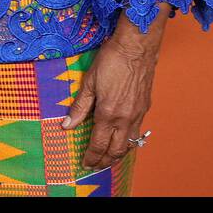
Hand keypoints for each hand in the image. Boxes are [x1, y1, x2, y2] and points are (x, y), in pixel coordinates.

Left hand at [62, 11, 166, 170]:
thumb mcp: (89, 82)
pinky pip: (137, 131)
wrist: (136, 47)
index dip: (91, 156)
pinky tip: (123, 138)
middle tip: (96, 166)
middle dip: (105, 161)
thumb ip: (79, 107)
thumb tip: (67, 125)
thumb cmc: (111, 60)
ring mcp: (137, 114)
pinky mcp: (145, 107)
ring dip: (118, 154)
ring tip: (108, 158)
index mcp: (108, 113)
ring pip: (129, 143)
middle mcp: (125, 118)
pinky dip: (129, 140)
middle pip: (116, 150)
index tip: (85, 163)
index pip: (99, 144)